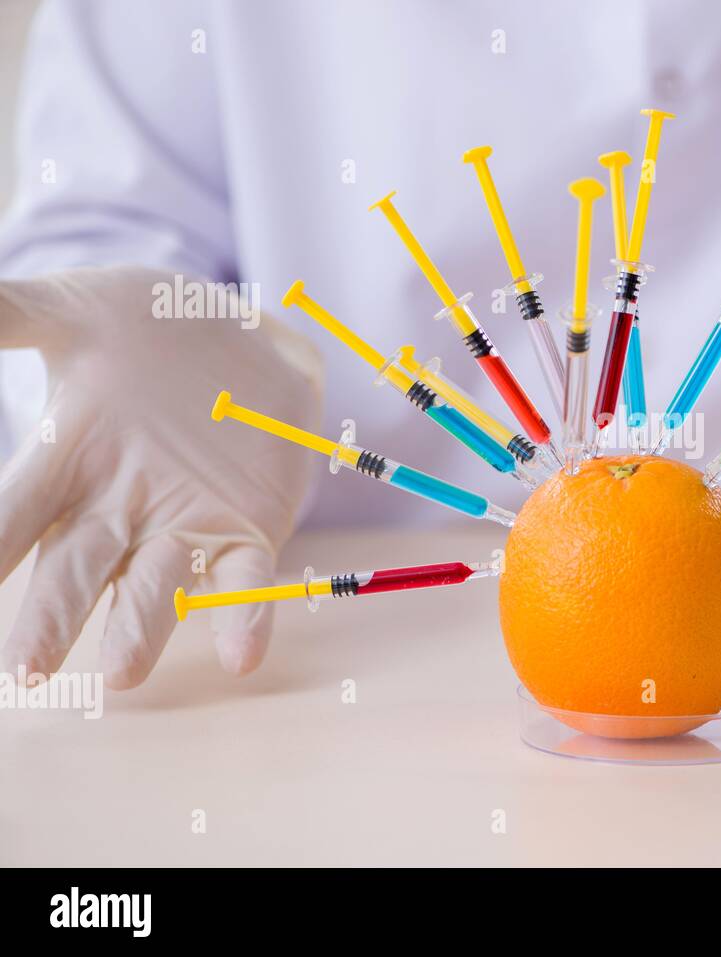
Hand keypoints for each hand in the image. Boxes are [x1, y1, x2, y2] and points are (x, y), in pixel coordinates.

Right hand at [0, 267, 322, 685]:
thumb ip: (7, 313)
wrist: (241, 336)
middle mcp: (113, 513)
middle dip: (49, 618)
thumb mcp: (70, 312)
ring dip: (139, 628)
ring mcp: (179, 529)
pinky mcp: (244, 533)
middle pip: (73, 572)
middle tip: (26, 670)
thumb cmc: (141, 330)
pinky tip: (241, 656)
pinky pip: (242, 582)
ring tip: (124, 672)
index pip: (6, 519)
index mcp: (61, 467)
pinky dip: (242, 617)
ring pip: (152, 589)